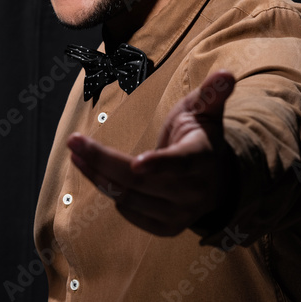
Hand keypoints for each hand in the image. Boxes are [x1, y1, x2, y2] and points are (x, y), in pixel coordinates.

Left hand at [67, 70, 237, 235]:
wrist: (215, 179)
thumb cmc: (201, 136)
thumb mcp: (206, 112)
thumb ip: (213, 94)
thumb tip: (226, 73)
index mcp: (203, 158)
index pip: (181, 163)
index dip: (160, 164)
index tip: (136, 163)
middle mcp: (194, 191)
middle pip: (140, 181)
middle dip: (103, 161)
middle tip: (74, 141)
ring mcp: (180, 214)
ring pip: (129, 198)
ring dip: (97, 176)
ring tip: (76, 153)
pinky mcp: (167, 228)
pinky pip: (129, 212)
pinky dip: (110, 191)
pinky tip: (97, 172)